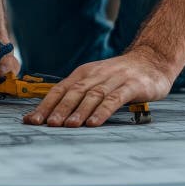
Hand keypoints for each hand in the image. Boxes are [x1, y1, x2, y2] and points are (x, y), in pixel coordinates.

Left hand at [24, 47, 175, 127]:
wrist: (153, 59)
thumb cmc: (121, 75)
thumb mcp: (97, 79)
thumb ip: (80, 94)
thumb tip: (54, 115)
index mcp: (84, 73)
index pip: (60, 89)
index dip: (45, 105)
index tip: (31, 120)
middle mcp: (96, 75)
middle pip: (73, 93)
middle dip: (58, 109)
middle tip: (47, 125)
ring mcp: (114, 79)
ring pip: (92, 96)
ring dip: (79, 111)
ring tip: (68, 126)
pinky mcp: (132, 85)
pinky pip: (115, 99)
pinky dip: (103, 111)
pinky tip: (94, 122)